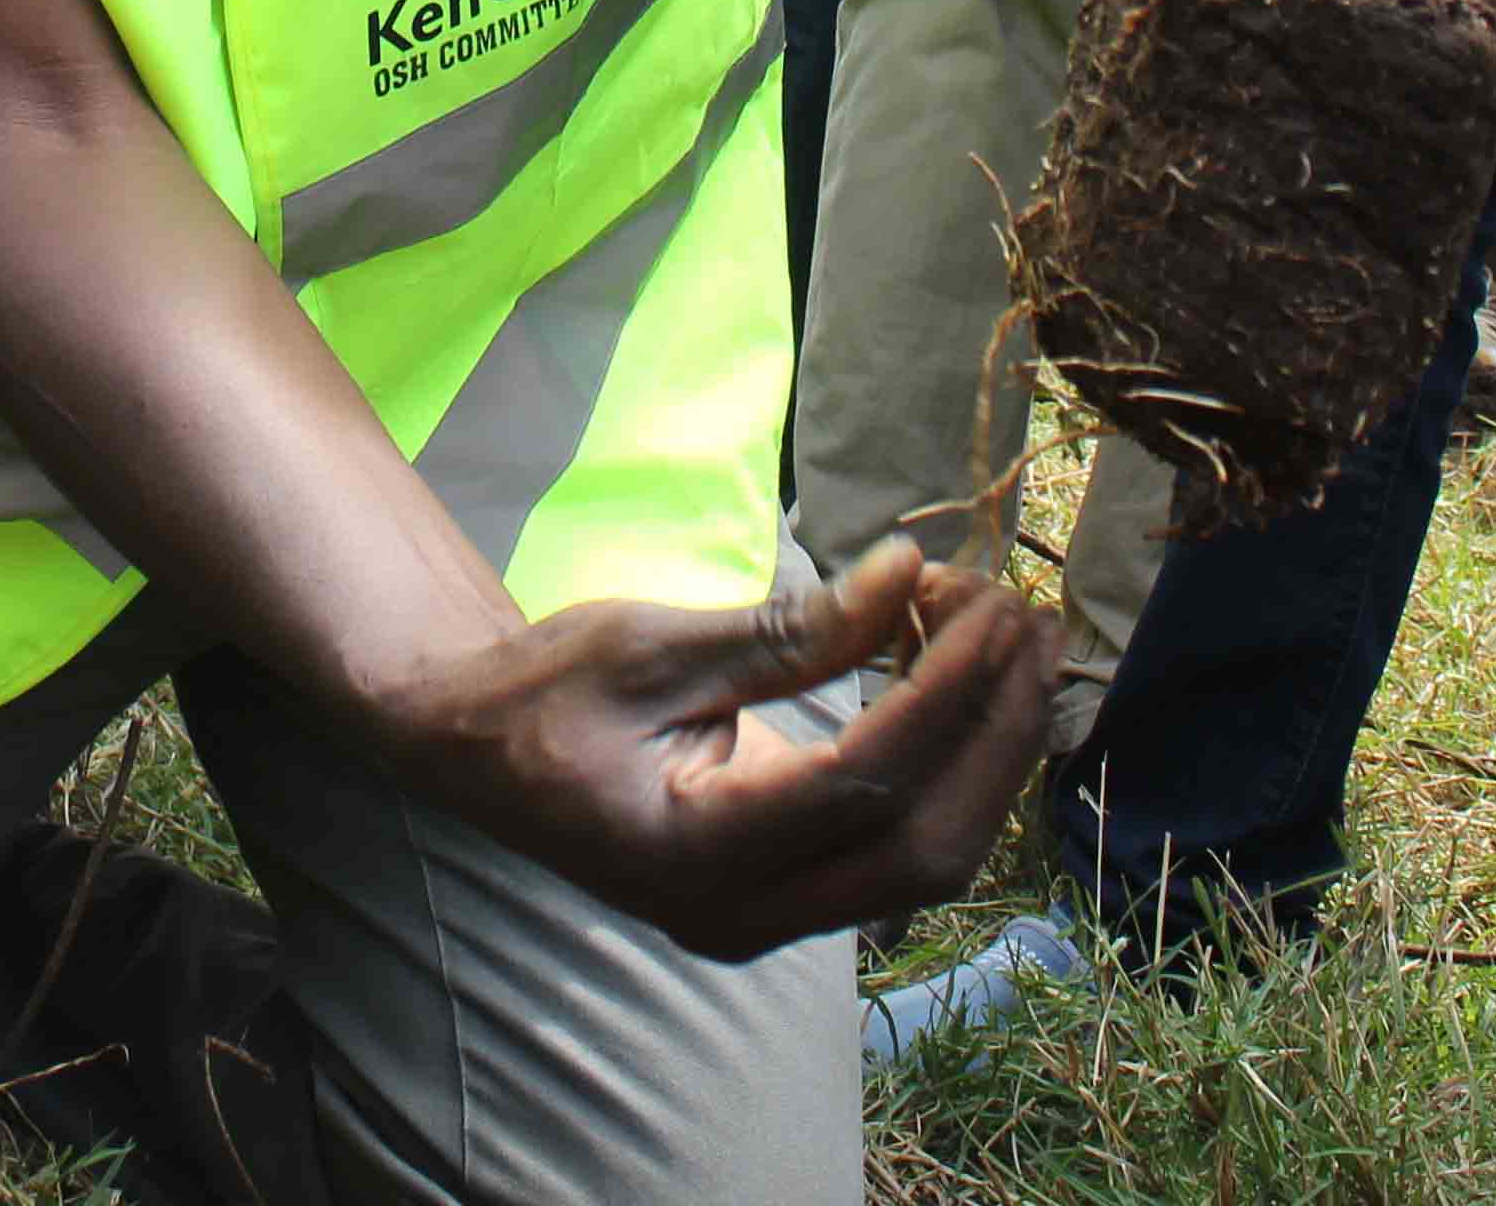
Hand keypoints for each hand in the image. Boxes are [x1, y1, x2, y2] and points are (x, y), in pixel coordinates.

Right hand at [365, 540, 1052, 961]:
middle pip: (923, 847)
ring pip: (929, 861)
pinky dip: (953, 769)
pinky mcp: (790, 898)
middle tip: (1021, 617)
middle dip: (994, 732)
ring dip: (989, 751)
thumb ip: (788, 629)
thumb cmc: (547, 689)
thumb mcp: (654, 643)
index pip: (862, 784)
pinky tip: (969, 684)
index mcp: (693, 855)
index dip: (941, 692)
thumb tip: (908, 573)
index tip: (982, 603)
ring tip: (1012, 640)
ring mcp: (769, 921)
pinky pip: (902, 849)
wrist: (474, 753)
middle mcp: (741, 915)